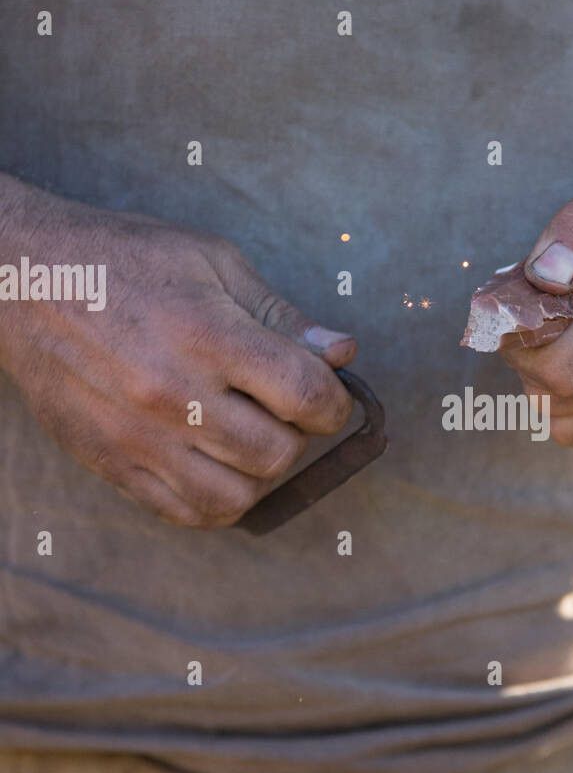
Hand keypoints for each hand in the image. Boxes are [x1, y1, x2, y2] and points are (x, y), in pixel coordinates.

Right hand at [0, 177, 355, 526]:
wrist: (23, 280)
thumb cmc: (126, 259)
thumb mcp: (214, 262)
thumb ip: (282, 315)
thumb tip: (342, 353)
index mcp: (207, 336)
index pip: (306, 394)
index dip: (333, 400)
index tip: (324, 391)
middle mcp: (173, 395)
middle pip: (278, 453)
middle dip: (296, 433)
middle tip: (278, 406)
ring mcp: (138, 438)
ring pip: (236, 497)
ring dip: (257, 473)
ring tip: (245, 437)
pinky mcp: (110, 462)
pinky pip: (184, 513)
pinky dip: (215, 498)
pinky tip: (213, 462)